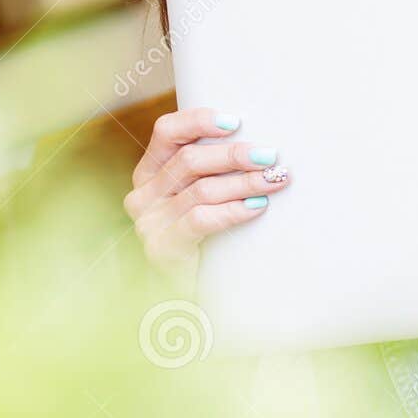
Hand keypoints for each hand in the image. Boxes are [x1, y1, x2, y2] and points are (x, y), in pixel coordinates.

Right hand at [123, 107, 290, 284]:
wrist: (178, 296)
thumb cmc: (198, 238)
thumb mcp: (196, 198)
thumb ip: (210, 171)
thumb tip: (257, 146)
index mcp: (148, 172)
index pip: (166, 131)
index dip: (199, 121)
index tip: (235, 122)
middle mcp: (142, 194)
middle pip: (189, 160)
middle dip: (234, 155)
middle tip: (270, 155)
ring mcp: (148, 223)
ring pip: (201, 190)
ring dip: (243, 182)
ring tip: (275, 179)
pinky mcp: (161, 248)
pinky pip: (201, 219)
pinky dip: (233, 210)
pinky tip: (257, 206)